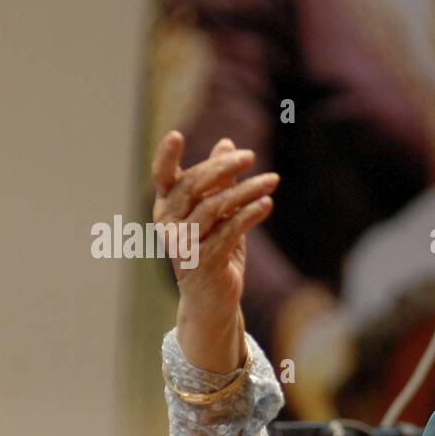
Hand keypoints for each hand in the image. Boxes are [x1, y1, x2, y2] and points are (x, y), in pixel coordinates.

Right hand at [151, 130, 277, 371]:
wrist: (212, 300)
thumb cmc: (214, 250)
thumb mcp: (217, 213)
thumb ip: (220, 180)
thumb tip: (227, 144)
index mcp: (167, 208)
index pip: (162, 177)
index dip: (165, 157)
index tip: (176, 135)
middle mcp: (169, 224)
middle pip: (193, 186)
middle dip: (223, 168)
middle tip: (250, 156)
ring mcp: (184, 244)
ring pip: (215, 208)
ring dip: (246, 191)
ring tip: (273, 180)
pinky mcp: (204, 261)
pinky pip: (229, 231)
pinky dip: (250, 215)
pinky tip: (267, 203)